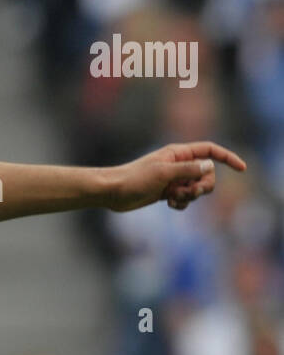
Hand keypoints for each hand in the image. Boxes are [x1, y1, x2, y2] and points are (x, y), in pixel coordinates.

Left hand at [106, 141, 246, 212]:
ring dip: (190, 197)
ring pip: (197, 189)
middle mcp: (178, 164)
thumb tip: (210, 167)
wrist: (113, 192)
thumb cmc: (135, 179)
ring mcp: (173, 179)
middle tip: (187, 192)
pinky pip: (185, 199)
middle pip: (207, 175)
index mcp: (178, 153)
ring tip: (172, 198)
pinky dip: (181, 203)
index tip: (242, 169)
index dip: (227, 158)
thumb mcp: (164, 173)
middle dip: (202, 187)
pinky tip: (169, 204)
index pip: (209, 150)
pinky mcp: (167, 192)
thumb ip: (189, 170)